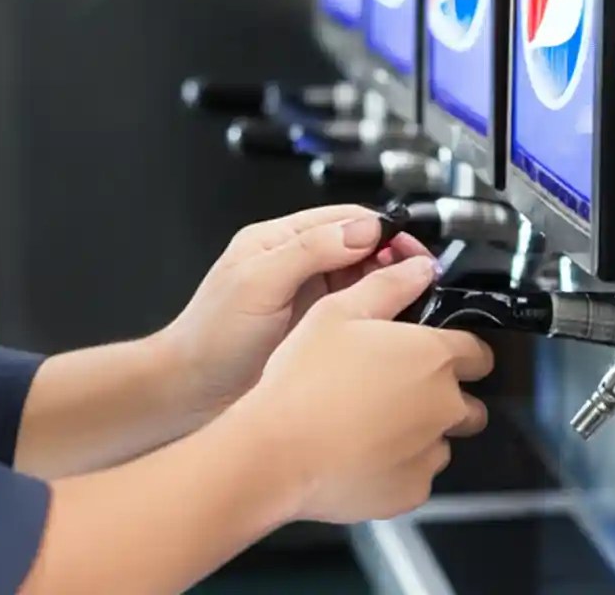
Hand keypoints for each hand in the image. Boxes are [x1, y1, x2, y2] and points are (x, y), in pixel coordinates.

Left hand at [164, 205, 433, 414]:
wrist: (190, 393)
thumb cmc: (212, 337)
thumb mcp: (259, 282)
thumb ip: (310, 250)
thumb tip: (364, 228)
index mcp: (280, 241)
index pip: (345, 220)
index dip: (384, 230)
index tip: (413, 250)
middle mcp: (298, 266)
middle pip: (361, 249)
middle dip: (395, 259)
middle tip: (425, 280)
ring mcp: (308, 300)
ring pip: (364, 282)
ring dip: (391, 288)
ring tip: (417, 304)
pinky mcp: (315, 332)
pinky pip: (357, 315)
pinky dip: (380, 317)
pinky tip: (395, 329)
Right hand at [236, 256, 493, 522]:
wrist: (276, 453)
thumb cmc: (303, 382)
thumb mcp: (338, 312)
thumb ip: (390, 286)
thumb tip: (420, 268)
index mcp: (433, 356)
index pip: (477, 353)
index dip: (457, 351)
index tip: (430, 356)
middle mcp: (444, 405)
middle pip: (468, 402)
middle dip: (442, 396)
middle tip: (393, 391)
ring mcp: (431, 452)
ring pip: (442, 440)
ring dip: (419, 432)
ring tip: (370, 424)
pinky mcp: (412, 490)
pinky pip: (417, 475)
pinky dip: (399, 466)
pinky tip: (361, 453)